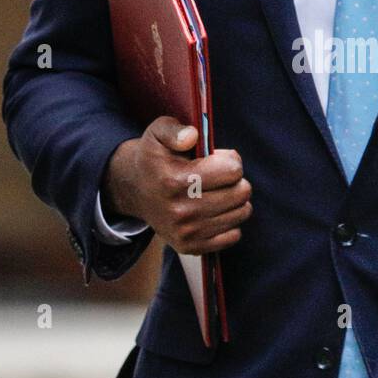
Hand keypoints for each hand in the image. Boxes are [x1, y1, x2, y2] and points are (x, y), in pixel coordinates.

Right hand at [101, 116, 251, 255]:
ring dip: (235, 200)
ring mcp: (186, 232)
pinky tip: (214, 210)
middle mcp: (181, 210)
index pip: (232, 170)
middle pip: (241, 192)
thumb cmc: (155, 158)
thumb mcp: (157, 132)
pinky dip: (229, 222)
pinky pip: (233, 236)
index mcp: (175, 180)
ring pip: (241, 212)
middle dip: (235, 179)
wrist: (135, 190)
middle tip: (219, 176)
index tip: (217, 159)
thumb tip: (192, 136)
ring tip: (217, 191)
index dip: (230, 159)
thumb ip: (174, 129)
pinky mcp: (191, 247)